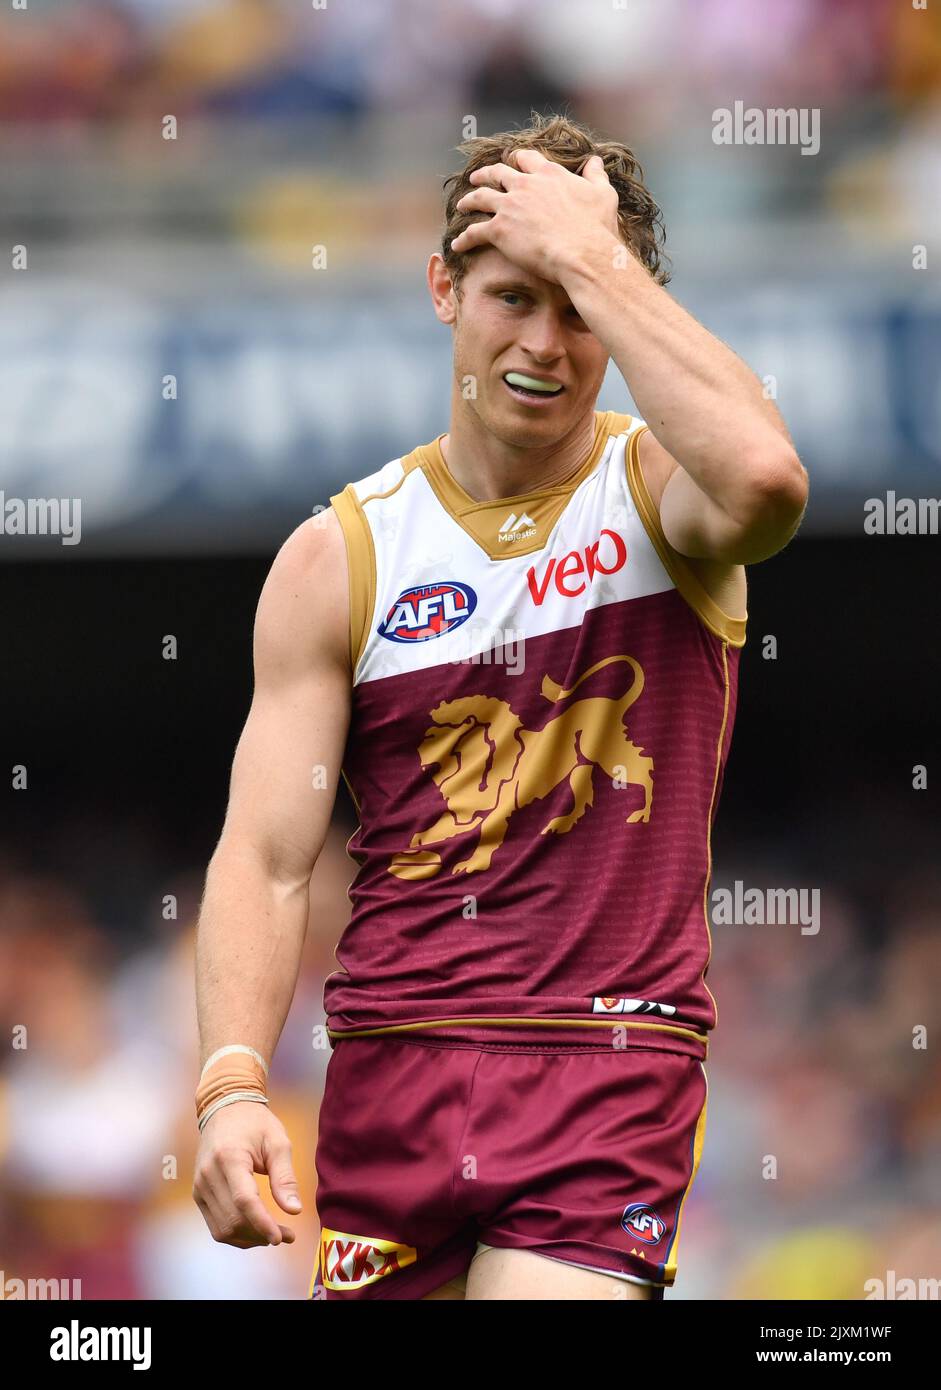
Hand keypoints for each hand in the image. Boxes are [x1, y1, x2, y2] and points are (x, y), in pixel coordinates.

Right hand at [193, 1101, 301, 1247]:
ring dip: (250, 1239)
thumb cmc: (255, 1124)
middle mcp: (209, 1174)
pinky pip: (216, 1226)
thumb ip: (285, 1176)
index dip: (262, 1223)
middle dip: (261, 1234)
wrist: (224, 1109)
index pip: (244, 1200)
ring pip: (223, 1229)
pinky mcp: (198, 1195)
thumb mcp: (277, 1142)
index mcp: (229, 1157)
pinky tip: (257, 1230)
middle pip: (233, 1219)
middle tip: (288, 1235)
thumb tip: (294, 1210)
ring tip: (275, 1234)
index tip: (281, 1238)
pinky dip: (237, 1234)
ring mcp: (200, 1186)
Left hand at [450, 149, 620, 283]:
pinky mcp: (499, 229)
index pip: (526, 159)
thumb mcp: (603, 194)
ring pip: (481, 198)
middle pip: (497, 173)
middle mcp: (525, 185)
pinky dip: (464, 237)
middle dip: (485, 174)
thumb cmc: (596, 228)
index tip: (512, 162)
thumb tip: (594, 160)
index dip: (517, 160)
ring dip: (469, 200)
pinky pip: (475, 232)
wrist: (582, 253)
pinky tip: (457, 243)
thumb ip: (596, 175)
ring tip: (462, 204)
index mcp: (548, 174)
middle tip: (476, 178)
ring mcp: (510, 206)